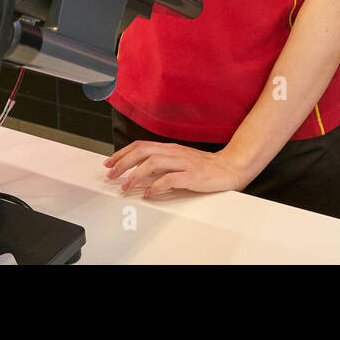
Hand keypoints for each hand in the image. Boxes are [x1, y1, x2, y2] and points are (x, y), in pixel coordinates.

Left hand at [103, 142, 247, 198]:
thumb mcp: (179, 161)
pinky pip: (170, 179)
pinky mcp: (192, 175)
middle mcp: (174, 152)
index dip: (122, 153)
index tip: (109, 163)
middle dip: (123, 163)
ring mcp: (183, 163)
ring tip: (126, 187)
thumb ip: (161, 164)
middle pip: (143, 152)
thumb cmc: (204, 167)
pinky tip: (150, 193)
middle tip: (112, 175)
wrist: (230, 168)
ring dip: (136, 175)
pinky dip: (157, 186)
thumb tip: (139, 171)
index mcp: (170, 148)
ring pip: (153, 163)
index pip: (141, 146)